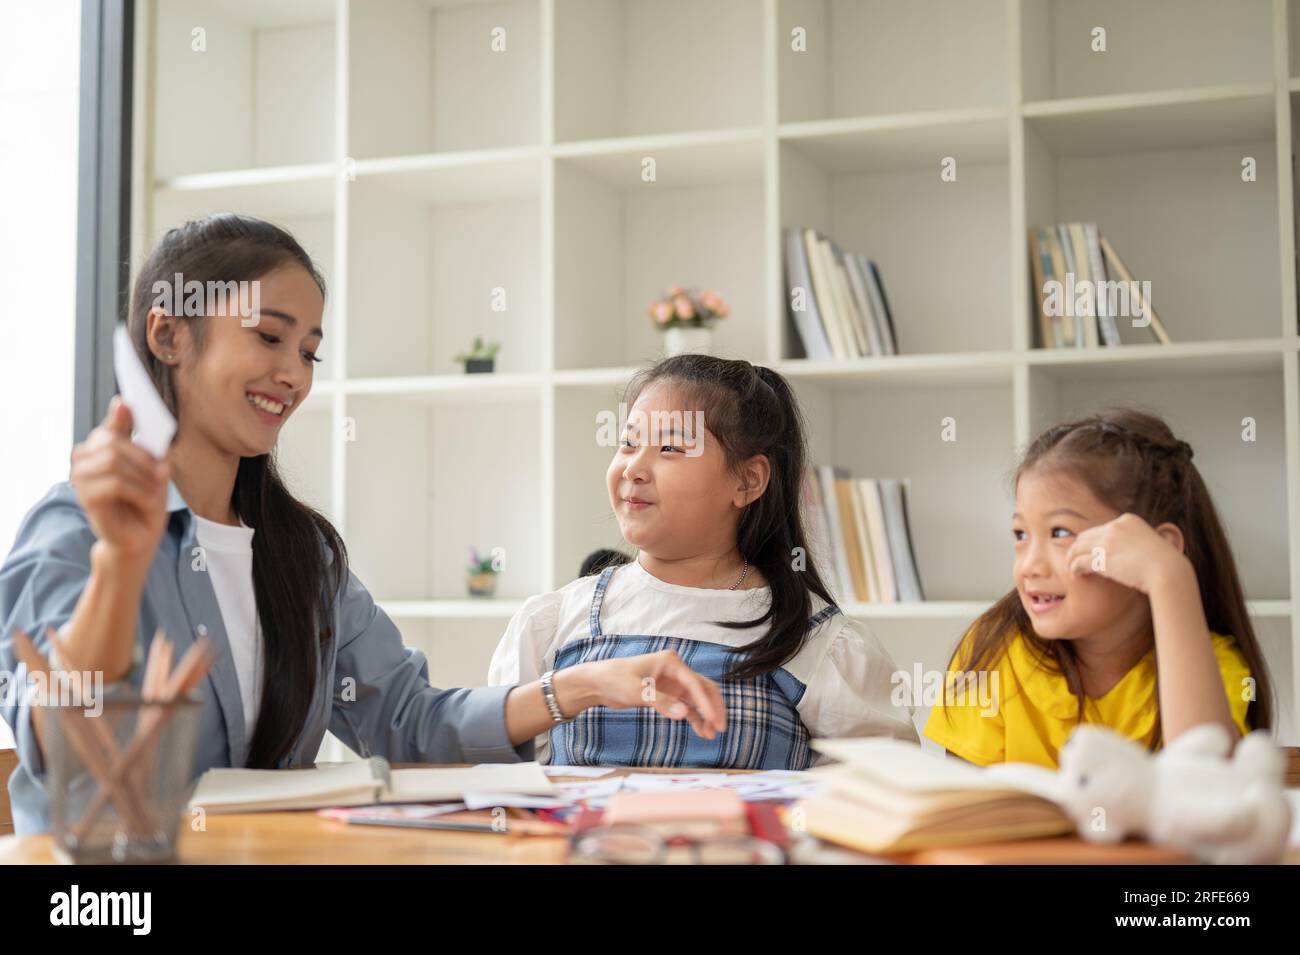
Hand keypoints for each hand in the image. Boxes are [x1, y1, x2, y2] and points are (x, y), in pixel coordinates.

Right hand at [70, 396, 169, 563]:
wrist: (139, 537)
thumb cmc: (145, 502)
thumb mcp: (155, 471)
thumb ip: (149, 448)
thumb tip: (149, 430)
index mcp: (102, 448)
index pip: (110, 426)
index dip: (118, 414)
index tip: (127, 401)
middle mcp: (85, 458)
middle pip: (113, 442)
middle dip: (144, 458)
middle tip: (163, 473)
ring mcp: (81, 477)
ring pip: (113, 461)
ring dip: (143, 477)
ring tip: (155, 492)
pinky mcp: (85, 496)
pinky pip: (115, 483)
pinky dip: (138, 492)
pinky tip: (147, 501)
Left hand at [572, 650, 727, 740]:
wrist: (597, 683)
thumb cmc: (614, 680)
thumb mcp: (636, 691)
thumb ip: (661, 702)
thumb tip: (684, 714)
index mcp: (671, 662)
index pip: (695, 683)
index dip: (706, 702)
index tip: (714, 720)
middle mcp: (676, 671)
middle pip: (703, 688)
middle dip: (713, 708)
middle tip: (720, 728)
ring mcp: (673, 683)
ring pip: (697, 700)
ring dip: (705, 715)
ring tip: (710, 735)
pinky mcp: (668, 695)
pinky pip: (687, 707)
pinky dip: (695, 718)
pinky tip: (701, 731)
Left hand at [1064, 512, 1190, 595]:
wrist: (1169, 571)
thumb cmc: (1165, 563)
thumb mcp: (1151, 543)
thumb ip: (1136, 542)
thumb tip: (1129, 552)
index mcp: (1128, 520)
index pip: (1102, 529)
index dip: (1094, 541)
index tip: (1092, 552)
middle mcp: (1115, 527)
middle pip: (1086, 536)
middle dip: (1079, 548)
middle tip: (1074, 559)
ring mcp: (1107, 541)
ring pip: (1078, 548)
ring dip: (1072, 558)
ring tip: (1071, 568)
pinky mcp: (1102, 557)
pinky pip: (1079, 561)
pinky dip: (1074, 568)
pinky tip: (1076, 575)